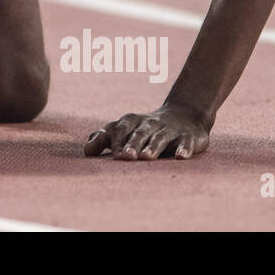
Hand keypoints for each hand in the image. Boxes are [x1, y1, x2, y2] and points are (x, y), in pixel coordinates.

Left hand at [83, 104, 209, 159]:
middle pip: (140, 133)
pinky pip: (186, 142)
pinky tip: (180, 157)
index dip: (117, 141)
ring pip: (160, 137)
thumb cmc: (146, 128)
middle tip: (126, 157)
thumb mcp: (125, 130)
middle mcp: (150, 124)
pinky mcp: (188, 137)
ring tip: (146, 158)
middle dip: (132, 144)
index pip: (121, 129)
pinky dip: (183, 148)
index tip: (114, 155)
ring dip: (153, 147)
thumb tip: (86, 151)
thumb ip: (104, 139)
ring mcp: (169, 129)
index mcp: (132, 121)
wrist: (185, 116)